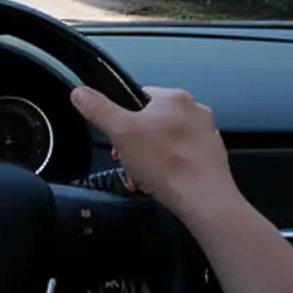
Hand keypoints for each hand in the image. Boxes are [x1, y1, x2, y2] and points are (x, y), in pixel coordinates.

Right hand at [71, 86, 239, 221]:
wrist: (204, 199)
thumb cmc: (165, 163)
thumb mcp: (120, 132)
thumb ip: (98, 109)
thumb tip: (80, 92)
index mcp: (174, 97)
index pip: (139, 98)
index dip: (122, 118)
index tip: (117, 138)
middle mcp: (195, 110)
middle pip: (152, 122)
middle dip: (135, 143)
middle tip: (128, 161)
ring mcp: (207, 135)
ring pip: (167, 142)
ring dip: (150, 158)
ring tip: (143, 177)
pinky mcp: (212, 157)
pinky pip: (183, 158)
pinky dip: (170, 169)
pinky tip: (162, 182)